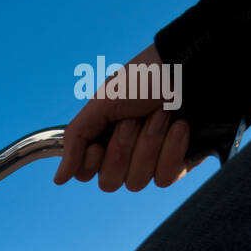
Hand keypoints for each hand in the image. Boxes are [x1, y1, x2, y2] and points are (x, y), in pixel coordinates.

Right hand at [54, 44, 192, 191]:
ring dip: (149, 144)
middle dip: (123, 148)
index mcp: (104, 137)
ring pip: (136, 181)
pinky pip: (164, 179)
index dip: (92, 161)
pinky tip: (181, 126)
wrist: (193, 67)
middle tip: (136, 118)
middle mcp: (126, 153)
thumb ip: (76, 139)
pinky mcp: (178, 164)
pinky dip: (172, 150)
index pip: (85, 173)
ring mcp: (152, 161)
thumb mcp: (103, 101)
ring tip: (164, 113)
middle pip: (109, 182)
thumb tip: (58, 179)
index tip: (100, 141)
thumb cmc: (147, 77)